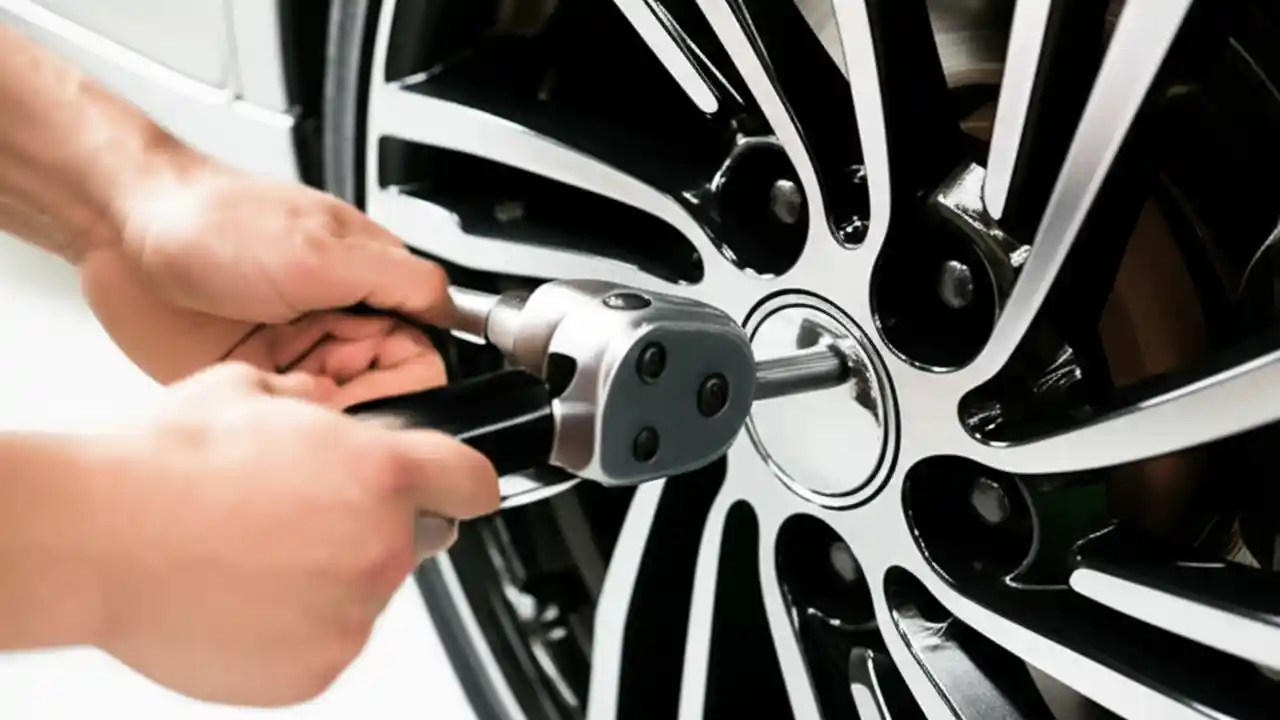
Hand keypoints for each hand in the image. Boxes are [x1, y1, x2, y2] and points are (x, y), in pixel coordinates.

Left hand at [78, 158, 451, 405]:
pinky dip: (281, 427)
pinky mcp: (252, 381)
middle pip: (382, 393)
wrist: (118, 231)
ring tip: (284, 400)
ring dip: (317, 420)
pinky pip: (286, 423)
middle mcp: (334, 322)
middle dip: (358, 407)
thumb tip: (453, 309)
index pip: (422, 353)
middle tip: (320, 398)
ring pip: (335, 415)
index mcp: (366, 284)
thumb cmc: (210, 220)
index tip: (371, 391)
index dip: (406, 382)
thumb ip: (396, 279)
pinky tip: (260, 410)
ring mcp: (293, 355)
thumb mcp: (320, 248)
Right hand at [88, 363, 497, 705]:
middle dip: (379, 524)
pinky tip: (245, 596)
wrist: (103, 539)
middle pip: (417, 536)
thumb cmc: (167, 467)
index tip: (459, 485)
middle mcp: (381, 545)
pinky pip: (327, 641)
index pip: (473, 480)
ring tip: (257, 555)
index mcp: (381, 473)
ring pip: (367, 591)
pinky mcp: (318, 668)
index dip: (464, 479)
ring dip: (331, 576)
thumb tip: (316, 401)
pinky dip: (299, 626)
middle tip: (308, 516)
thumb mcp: (249, 391)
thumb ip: (308, 401)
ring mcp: (353, 614)